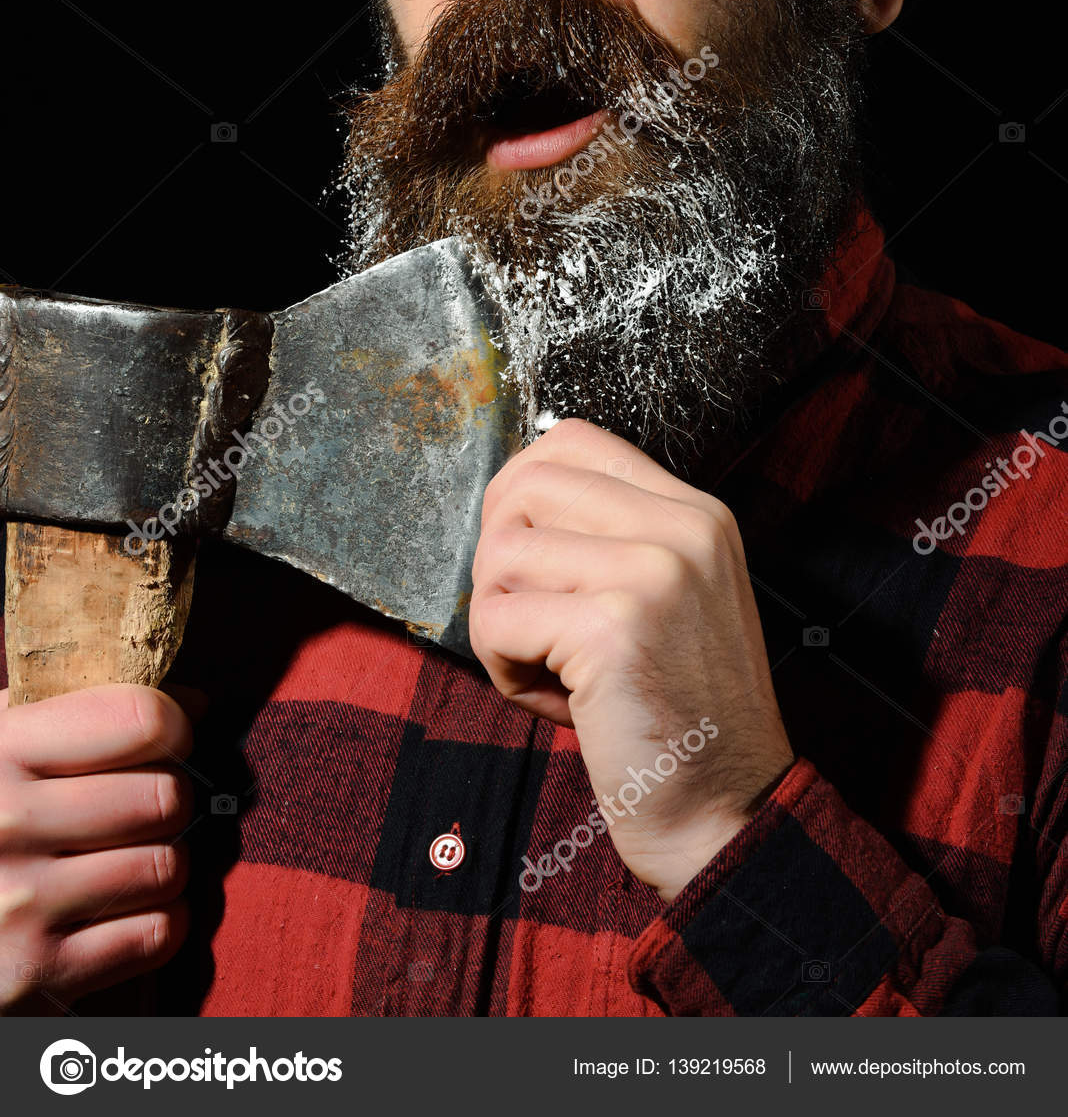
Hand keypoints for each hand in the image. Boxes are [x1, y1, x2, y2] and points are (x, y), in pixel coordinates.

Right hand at [0, 683, 199, 1012]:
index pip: (141, 720)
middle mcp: (7, 825)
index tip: (161, 741)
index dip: (169, 727)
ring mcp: (21, 904)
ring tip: (119, 861)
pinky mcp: (36, 974)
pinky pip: (155, 934)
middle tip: (136, 811)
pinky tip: (114, 911)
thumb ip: (79, 714)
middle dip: (164, 803)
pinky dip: (154, 924)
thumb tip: (193, 704)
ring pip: (167, 867)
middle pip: (165, 797)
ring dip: (159, 865)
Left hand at [470, 419, 794, 902]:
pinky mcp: (613, 627)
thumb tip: (510, 500)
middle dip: (498, 558)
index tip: (524, 555)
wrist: (727, 817)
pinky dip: (502, 666)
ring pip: (500, 552)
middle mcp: (682, 528)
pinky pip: (496, 619)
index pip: (574, 439)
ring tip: (549, 669)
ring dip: (500, 621)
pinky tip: (554, 700)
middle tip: (528, 621)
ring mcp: (652, 572)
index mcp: (696, 514)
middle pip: (525, 484)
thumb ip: (608, 539)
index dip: (520, 490)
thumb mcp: (665, 599)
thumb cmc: (675, 717)